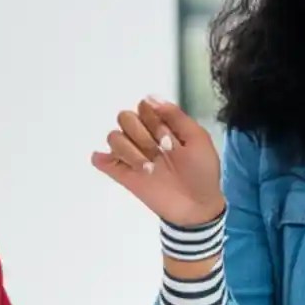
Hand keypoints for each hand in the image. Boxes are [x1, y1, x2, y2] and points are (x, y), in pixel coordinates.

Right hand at [91, 97, 224, 226]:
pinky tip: (113, 162)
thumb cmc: (202, 171)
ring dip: (130, 151)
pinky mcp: (125, 175)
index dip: (153, 119)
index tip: (168, 136)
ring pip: (114, 138)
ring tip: (149, 169)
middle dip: (141, 134)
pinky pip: (103, 161)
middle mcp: (144, 138)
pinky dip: (102, 159)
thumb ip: (176, 117)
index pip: (144, 108)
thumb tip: (150, 98)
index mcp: (161, 126)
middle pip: (125, 118)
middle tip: (159, 152)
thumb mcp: (198, 139)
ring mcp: (133, 156)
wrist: (197, 206)